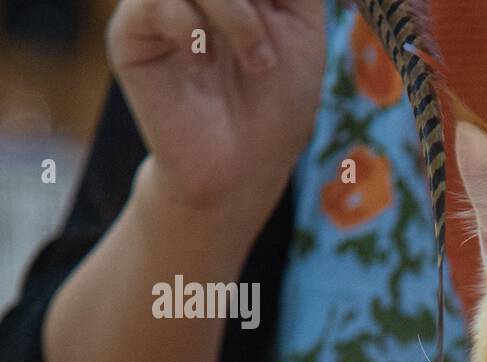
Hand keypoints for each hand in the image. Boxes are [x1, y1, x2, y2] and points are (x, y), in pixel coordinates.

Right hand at [108, 0, 325, 222]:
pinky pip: (158, 4)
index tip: (276, 10)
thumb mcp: (301, 26)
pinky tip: (206, 62)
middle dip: (250, 2)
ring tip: (259, 61)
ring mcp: (158, 4)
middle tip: (273, 22)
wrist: (246, 165)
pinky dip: (195, 27)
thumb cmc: (279, 102)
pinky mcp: (130, 33)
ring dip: (236, 14)